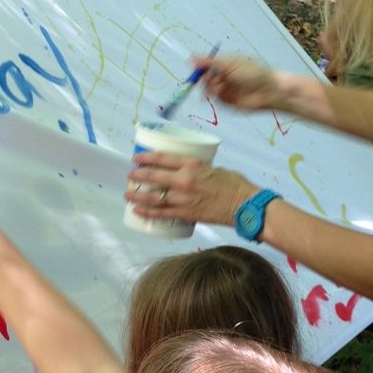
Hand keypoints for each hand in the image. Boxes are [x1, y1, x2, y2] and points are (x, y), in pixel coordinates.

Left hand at [125, 152, 257, 228]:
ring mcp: (183, 198)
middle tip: (130, 176)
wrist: (245, 205)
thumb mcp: (214, 167)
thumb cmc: (234, 184)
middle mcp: (184, 180)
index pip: (162, 158)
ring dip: (137, 196)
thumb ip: (196, 168)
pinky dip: (147, 213)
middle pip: (153, 177)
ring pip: (153, 197)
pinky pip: (161, 214)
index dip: (145, 158)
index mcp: (192, 164)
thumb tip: (184, 170)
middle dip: (137, 176)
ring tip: (127, 195)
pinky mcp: (185, 214)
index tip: (136, 159)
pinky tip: (137, 211)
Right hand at [196, 56, 284, 111]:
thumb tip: (192, 58)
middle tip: (208, 79)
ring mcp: (227, 90)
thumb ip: (210, 63)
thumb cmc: (252, 73)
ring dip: (211, 88)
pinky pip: (217, 100)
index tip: (193, 68)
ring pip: (210, 90)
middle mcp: (225, 77)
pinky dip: (217, 97)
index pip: (207, 65)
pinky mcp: (229, 103)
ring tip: (220, 86)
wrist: (268, 91)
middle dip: (204, 79)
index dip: (199, 67)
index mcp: (226, 65)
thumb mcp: (230, 65)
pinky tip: (223, 93)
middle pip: (206, 79)